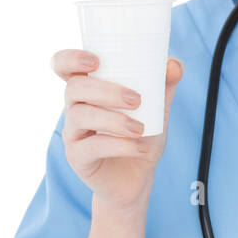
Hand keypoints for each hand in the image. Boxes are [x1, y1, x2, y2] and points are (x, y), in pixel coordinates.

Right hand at [51, 49, 184, 211]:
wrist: (138, 178)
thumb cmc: (141, 136)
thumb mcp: (158, 108)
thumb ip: (165, 84)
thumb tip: (174, 64)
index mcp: (89, 89)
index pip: (63, 66)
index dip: (71, 58)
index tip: (95, 61)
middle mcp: (75, 108)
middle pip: (74, 88)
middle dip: (106, 91)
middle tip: (136, 99)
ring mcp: (73, 133)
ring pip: (81, 116)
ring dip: (114, 120)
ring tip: (140, 128)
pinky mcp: (77, 157)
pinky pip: (92, 147)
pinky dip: (120, 145)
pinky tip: (140, 148)